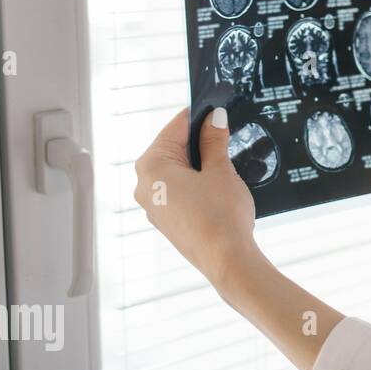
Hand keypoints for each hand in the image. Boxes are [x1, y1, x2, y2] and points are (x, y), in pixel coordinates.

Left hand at [133, 107, 257, 291]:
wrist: (226, 260)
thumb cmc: (220, 215)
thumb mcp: (220, 170)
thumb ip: (214, 141)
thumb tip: (214, 119)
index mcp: (151, 166)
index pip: (175, 128)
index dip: (200, 116)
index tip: (217, 110)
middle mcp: (144, 185)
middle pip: (173, 149)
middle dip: (199, 142)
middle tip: (226, 137)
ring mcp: (153, 205)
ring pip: (176, 172)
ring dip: (199, 165)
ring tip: (226, 165)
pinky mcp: (166, 220)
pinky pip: (178, 191)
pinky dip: (196, 184)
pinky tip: (218, 188)